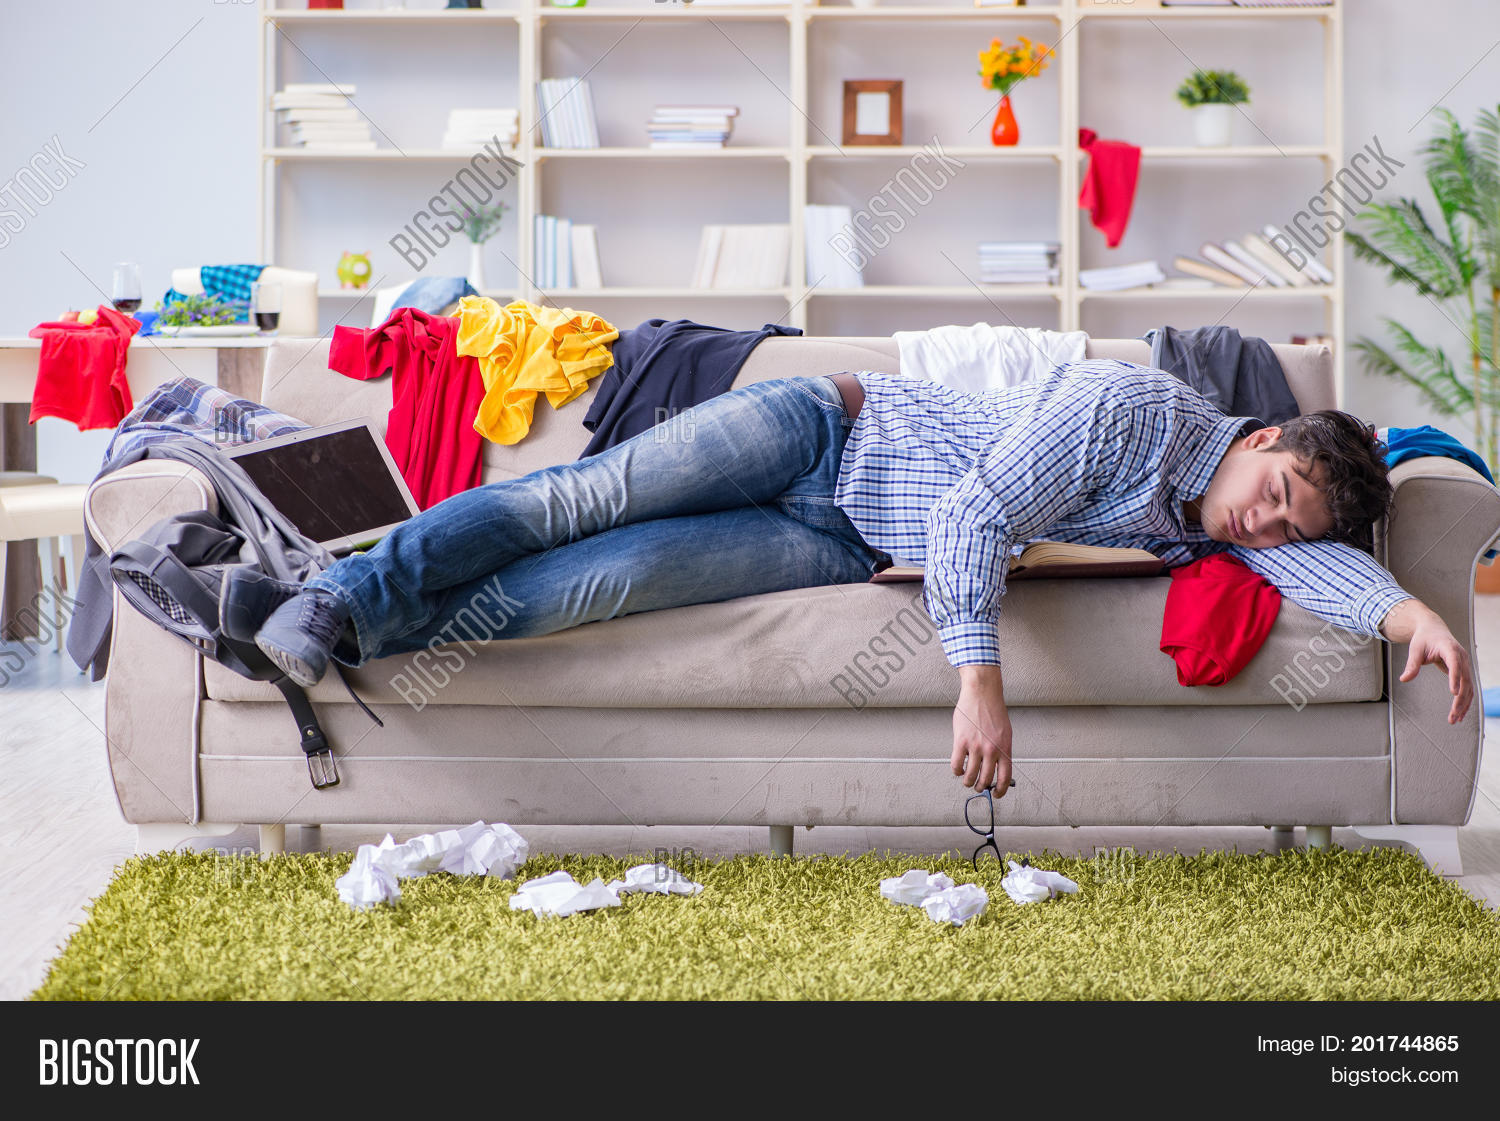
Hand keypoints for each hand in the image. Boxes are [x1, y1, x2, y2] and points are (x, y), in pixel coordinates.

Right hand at [951, 664, 1012, 790]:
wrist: (982, 694)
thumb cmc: (993, 711)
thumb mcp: (1005, 733)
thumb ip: (1001, 751)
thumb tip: (996, 769)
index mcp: (1005, 749)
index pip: (1005, 778)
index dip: (1000, 791)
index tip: (996, 794)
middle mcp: (991, 750)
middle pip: (985, 780)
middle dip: (981, 787)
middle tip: (977, 786)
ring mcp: (976, 747)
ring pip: (970, 775)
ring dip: (967, 781)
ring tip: (966, 780)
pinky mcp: (961, 741)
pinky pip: (956, 764)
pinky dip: (956, 771)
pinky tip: (958, 768)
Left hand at [1398, 618, 1474, 724]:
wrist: (1433, 629)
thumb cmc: (1424, 638)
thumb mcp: (1415, 649)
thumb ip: (1412, 665)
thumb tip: (1404, 679)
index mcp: (1450, 649)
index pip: (1455, 664)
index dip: (1455, 678)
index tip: (1453, 693)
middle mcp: (1461, 657)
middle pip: (1465, 680)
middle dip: (1460, 700)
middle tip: (1452, 715)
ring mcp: (1465, 664)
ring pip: (1468, 687)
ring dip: (1463, 704)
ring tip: (1455, 719)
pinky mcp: (1464, 670)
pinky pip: (1467, 687)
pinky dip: (1464, 700)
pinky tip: (1459, 713)